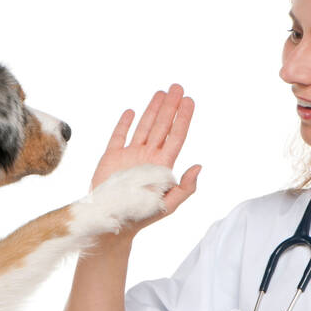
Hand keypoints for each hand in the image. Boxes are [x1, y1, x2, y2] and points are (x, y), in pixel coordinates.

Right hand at [90, 85, 200, 240]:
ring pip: (144, 127)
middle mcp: (148, 157)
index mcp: (162, 165)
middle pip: (162, 126)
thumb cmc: (142, 217)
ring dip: (152, 109)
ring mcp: (130, 156)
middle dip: (170, 106)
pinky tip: (131, 112)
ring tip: (161, 92)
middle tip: (177, 87)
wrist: (112, 223)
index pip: (176, 136)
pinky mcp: (111, 158)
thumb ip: (185, 187)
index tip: (189, 100)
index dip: (183, 118)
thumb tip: (198, 167)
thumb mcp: (169, 204)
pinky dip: (124, 124)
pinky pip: (119, 136)